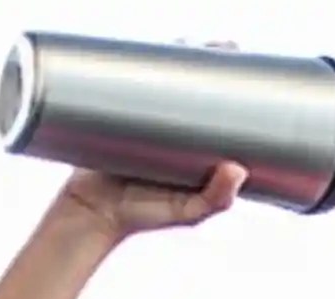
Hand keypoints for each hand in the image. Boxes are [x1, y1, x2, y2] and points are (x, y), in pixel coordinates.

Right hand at [54, 38, 247, 241]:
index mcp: (200, 153)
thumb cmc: (142, 216)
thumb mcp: (187, 212)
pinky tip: (154, 55)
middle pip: (200, 92)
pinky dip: (145, 71)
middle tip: (219, 48)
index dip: (235, 91)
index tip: (242, 72)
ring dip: (179, 63)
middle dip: (210, 68)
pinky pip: (138, 88)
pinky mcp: (123, 117)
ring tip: (189, 46)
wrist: (91, 212)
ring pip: (169, 85)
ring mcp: (150, 124)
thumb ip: (215, 199)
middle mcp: (178, 136)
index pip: (225, 115)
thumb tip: (237, 169)